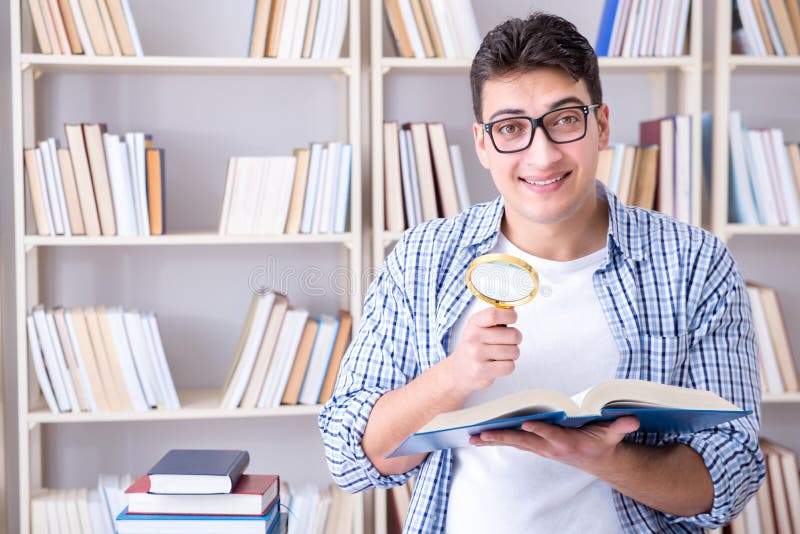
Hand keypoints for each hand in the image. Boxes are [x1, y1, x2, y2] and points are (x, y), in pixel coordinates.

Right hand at [442, 307, 521, 396]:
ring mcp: (476, 355)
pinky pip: (509, 366)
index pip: (495, 315)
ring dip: (512, 354)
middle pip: (513, 335)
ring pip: (514, 352)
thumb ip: (495, 319)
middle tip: (508, 342)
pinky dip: (508, 366)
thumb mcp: (479, 328)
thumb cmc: (474, 347)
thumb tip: (512, 309)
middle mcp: (473, 338)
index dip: (510, 315)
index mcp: (474, 323)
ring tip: (501, 354)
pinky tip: (498, 364)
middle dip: (516, 339)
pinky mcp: (481, 371)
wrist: (458, 370)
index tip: (513, 318)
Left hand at [468, 416, 639, 474]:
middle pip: (524, 441)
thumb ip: (620, 426)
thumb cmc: (602, 442)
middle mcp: (550, 446)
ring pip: (514, 442)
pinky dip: (496, 438)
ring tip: (473, 437)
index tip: (526, 425)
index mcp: (568, 442)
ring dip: (493, 439)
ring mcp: (541, 447)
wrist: (598, 459)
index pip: (552, 435)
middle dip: (503, 438)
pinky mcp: (535, 445)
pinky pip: (512, 441)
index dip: (540, 431)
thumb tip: (632, 419)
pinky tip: (479, 437)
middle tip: (483, 434)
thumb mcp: (614, 434)